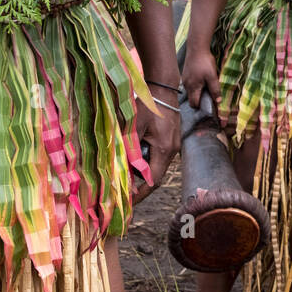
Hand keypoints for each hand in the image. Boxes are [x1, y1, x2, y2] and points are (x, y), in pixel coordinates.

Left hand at [130, 89, 178, 204]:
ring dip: (141, 167)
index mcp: (164, 149)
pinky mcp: (170, 139)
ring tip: (125, 165)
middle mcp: (171, 150)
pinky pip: (157, 155)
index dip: (142, 193)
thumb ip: (128, 146)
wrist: (164, 89)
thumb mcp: (134, 125)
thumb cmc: (148, 106)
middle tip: (122, 185)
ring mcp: (172, 145)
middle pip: (155, 174)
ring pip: (156, 164)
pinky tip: (134, 152)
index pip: (154, 179)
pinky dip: (145, 158)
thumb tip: (119, 166)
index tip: (130, 202)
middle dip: (139, 181)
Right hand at [181, 47, 221, 120]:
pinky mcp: (186, 74)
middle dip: (200, 100)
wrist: (197, 47)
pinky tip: (202, 80)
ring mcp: (185, 79)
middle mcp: (187, 85)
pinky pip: (191, 84)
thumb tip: (218, 102)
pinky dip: (196, 86)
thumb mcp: (212, 76)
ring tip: (207, 87)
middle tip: (210, 97)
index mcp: (193, 87)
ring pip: (191, 91)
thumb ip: (215, 90)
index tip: (209, 106)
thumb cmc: (205, 62)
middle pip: (192, 99)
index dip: (201, 107)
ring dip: (198, 92)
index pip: (194, 104)